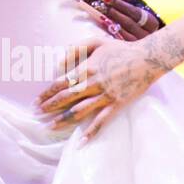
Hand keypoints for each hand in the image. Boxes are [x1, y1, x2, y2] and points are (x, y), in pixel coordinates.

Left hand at [35, 29, 183, 144]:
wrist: (147, 59)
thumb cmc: (120, 49)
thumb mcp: (95, 41)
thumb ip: (75, 49)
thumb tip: (60, 63)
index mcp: (86, 68)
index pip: (61, 83)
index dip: (47, 93)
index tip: (36, 101)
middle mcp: (93, 84)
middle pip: (66, 98)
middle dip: (49, 107)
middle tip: (37, 115)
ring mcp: (105, 96)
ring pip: (79, 111)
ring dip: (63, 120)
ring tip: (50, 126)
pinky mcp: (117, 105)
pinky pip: (102, 121)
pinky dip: (91, 132)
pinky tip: (81, 142)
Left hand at [72, 0, 163, 40]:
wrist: (140, 36)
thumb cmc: (134, 17)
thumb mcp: (132, 4)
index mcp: (151, 22)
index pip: (134, 11)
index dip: (120, 4)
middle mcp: (146, 35)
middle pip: (126, 22)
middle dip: (110, 11)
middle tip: (95, 3)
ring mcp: (136, 45)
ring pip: (120, 31)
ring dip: (105, 21)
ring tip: (91, 11)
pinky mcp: (125, 50)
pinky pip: (114, 40)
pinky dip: (104, 31)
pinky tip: (95, 25)